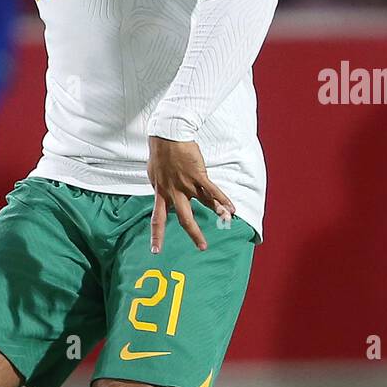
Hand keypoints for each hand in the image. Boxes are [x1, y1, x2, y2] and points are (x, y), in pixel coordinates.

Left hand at [148, 136, 234, 253]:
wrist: (167, 135)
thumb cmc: (160, 154)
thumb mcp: (154, 174)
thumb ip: (160, 187)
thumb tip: (161, 193)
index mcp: (161, 193)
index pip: (158, 218)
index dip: (157, 235)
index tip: (156, 251)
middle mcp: (174, 192)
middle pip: (184, 218)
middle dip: (194, 234)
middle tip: (202, 247)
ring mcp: (187, 183)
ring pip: (204, 203)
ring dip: (217, 212)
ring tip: (227, 222)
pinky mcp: (198, 174)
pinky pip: (212, 190)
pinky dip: (223, 199)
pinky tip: (232, 208)